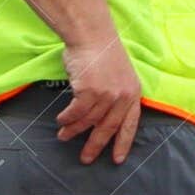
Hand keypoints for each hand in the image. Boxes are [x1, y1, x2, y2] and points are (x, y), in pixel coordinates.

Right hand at [58, 30, 141, 163]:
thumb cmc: (101, 53)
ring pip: (89, 121)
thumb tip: (99, 118)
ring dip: (74, 130)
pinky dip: (67, 119)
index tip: (117, 159)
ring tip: (63, 136)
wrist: (92, 35)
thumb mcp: (118, 76)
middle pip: (108, 128)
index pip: (130, 124)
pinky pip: (76, 112)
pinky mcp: (90, 92)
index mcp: (133, 93)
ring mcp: (107, 95)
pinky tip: (61, 121)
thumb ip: (114, 96)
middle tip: (85, 159)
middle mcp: (123, 96)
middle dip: (96, 145)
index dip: (123, 143)